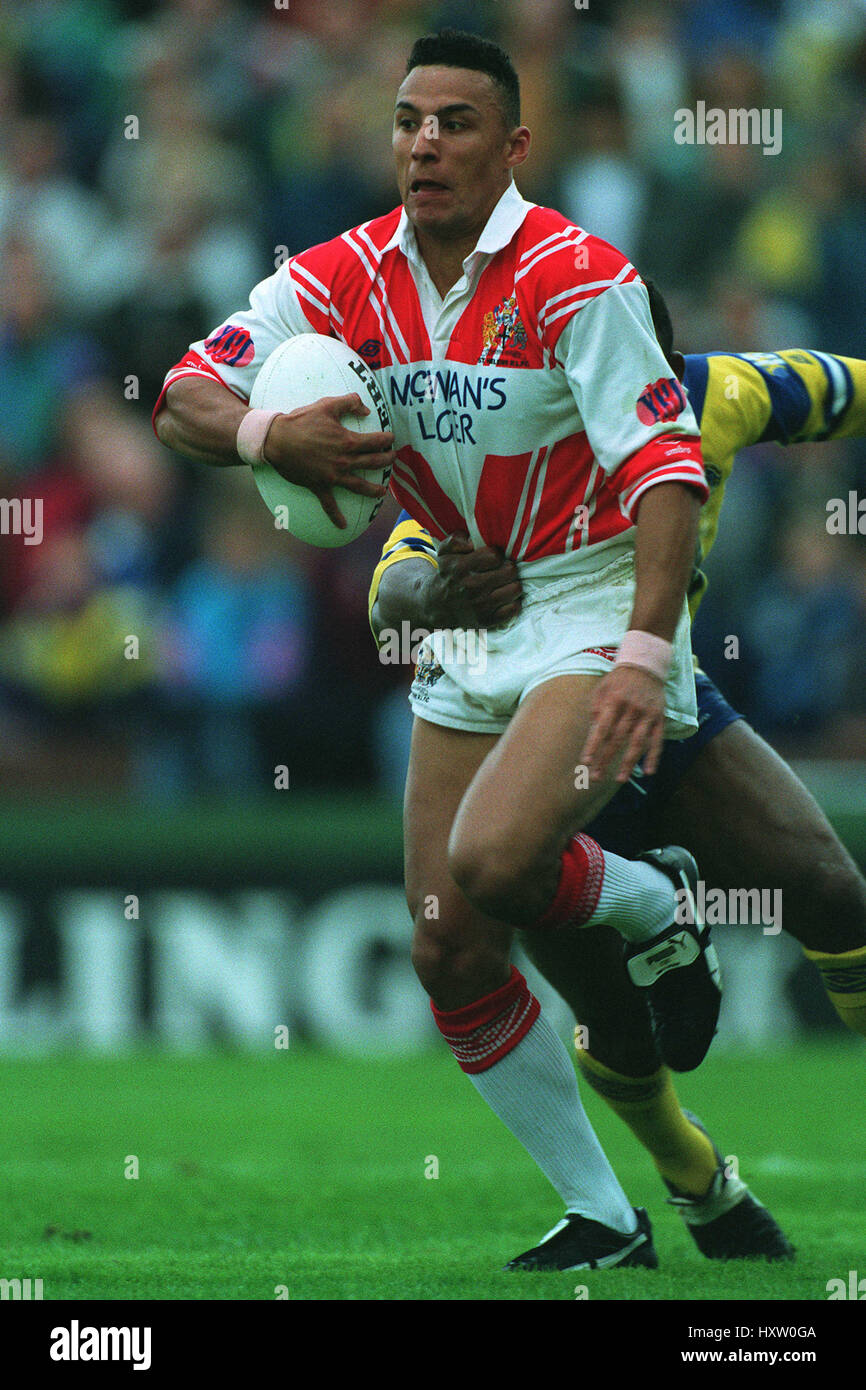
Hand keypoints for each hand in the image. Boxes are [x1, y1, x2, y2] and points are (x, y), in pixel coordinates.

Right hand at [263, 394, 394, 528]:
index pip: (375, 442)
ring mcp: (333, 476)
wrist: (277, 439)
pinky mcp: (320, 486)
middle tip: (392, 459)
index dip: (386, 439)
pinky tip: (344, 526)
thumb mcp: (326, 405)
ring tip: (382, 492)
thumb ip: (349, 402)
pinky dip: (336, 516)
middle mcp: (344, 461)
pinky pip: (329, 505)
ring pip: (359, 487)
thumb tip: (366, 409)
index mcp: (348, 442)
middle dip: (387, 460)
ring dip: (374, 490)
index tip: (391, 439)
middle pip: (373, 463)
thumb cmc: (301, 421)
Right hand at [431, 532, 522, 627]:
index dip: (496, 555)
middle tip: (502, 570)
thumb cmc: (448, 574)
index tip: (492, 559)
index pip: (495, 556)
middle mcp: (471, 587)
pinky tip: (504, 598)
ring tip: (504, 583)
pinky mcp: (486, 620)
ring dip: (512, 584)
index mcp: (460, 568)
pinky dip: (513, 602)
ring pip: (515, 589)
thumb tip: (472, 542)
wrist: (438, 605)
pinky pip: (513, 608)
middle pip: (510, 571)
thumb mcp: (445, 552)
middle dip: (508, 568)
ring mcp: (480, 606)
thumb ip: (456, 539)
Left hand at [580, 664, 665, 784]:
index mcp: (614, 700)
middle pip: (618, 739)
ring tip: (620, 779)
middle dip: (606, 759)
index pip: (602, 728)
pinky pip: (657, 740)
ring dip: (629, 763)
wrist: (645, 665)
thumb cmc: (618, 680)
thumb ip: (596, 710)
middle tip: (597, 777)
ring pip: (638, 742)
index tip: (586, 762)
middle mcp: (631, 708)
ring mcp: (647, 714)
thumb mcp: (602, 689)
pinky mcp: (660, 717)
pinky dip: (653, 756)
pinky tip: (648, 772)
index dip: (594, 746)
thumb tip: (593, 734)